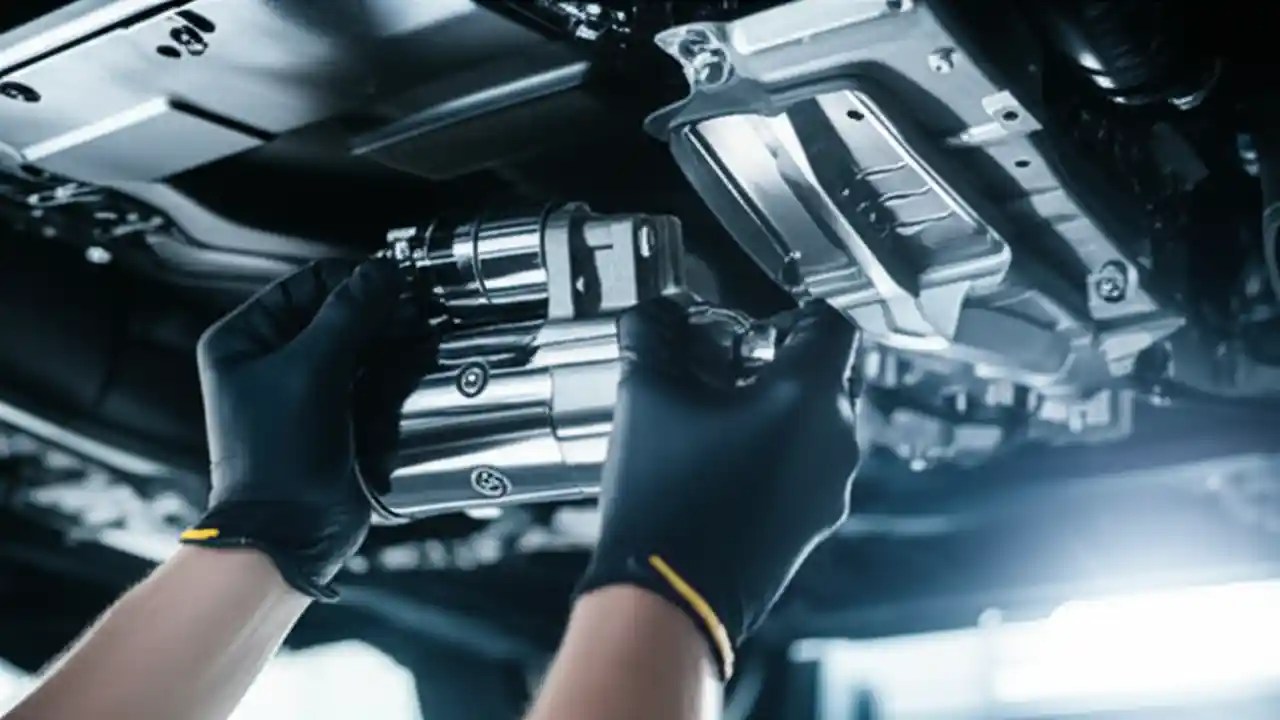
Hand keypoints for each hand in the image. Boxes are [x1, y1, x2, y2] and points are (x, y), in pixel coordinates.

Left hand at [180, 259, 406, 599]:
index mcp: (243, 339)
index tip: (399, 284)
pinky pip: (364, 379)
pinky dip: (389, 371)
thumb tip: (383, 270)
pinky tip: (414, 367)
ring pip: (354, 345)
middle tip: (419, 311)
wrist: (289, 533)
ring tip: (422, 337)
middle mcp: (268, 360)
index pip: (306, 284)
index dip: (354, 280)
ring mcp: (300, 390)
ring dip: (388, 340)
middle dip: (377, 312)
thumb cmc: (278, 456)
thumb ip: (349, 315)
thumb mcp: (312, 372)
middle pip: (334, 313)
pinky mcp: (330, 416)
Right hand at [577, 299, 860, 677]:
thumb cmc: (667, 504)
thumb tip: (656, 316)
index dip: (797, 307)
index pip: (832, 321)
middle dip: (781, 359)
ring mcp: (830, 487)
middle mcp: (836, 441)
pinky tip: (724, 459)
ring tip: (718, 413)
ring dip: (779, 408)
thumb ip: (655, 335)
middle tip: (729, 362)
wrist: (667, 595)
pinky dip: (779, 451)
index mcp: (809, 397)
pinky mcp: (814, 522)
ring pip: (819, 423)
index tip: (764, 314)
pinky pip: (809, 466)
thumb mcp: (647, 395)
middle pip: (828, 372)